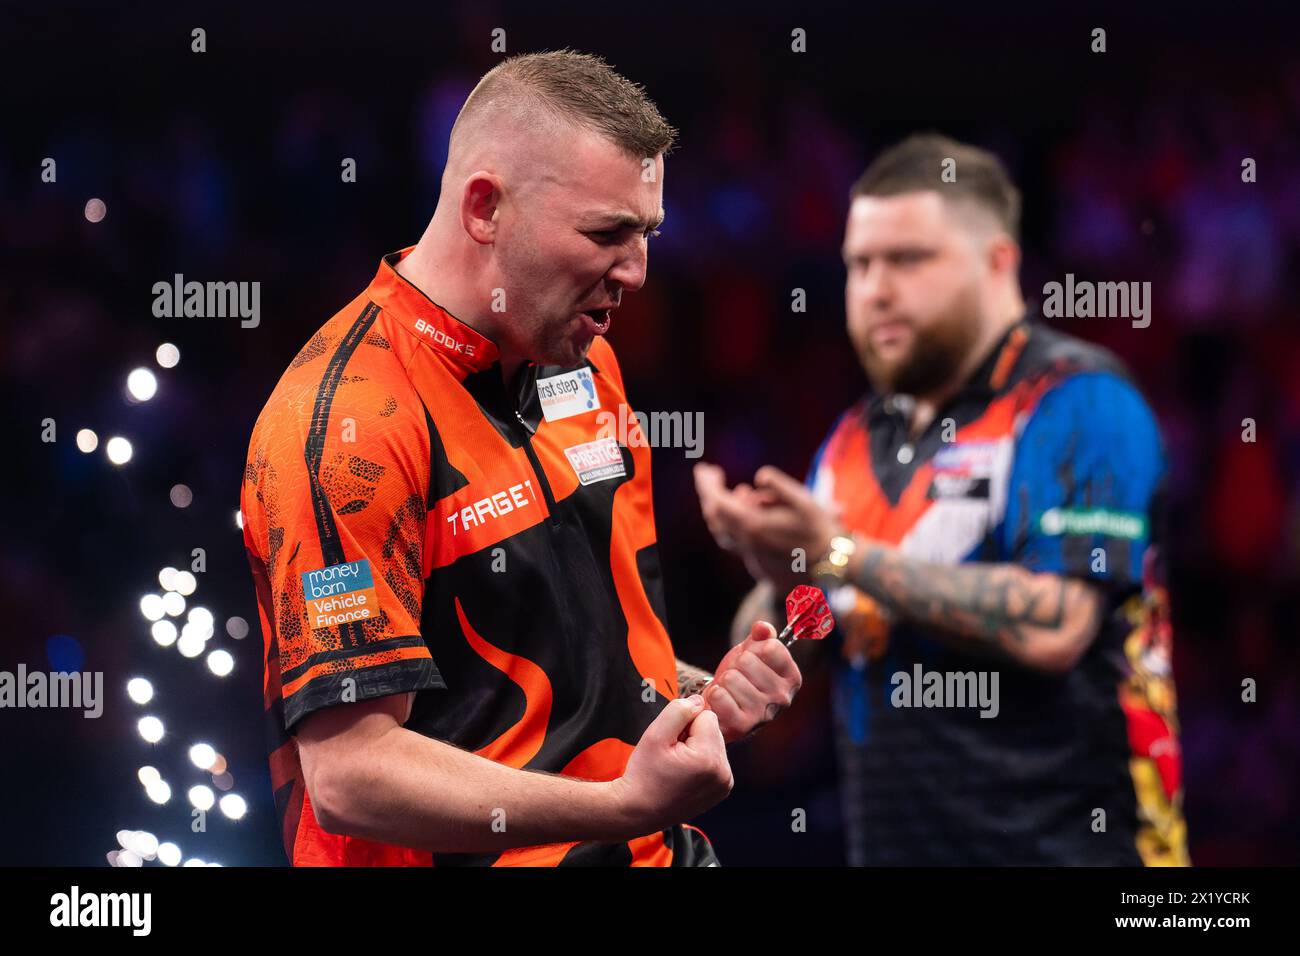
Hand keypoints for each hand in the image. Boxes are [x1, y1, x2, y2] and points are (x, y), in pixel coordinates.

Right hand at [611, 695, 732, 834]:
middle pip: (714, 729)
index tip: (671, 742)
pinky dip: (702, 761)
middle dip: (693, 735)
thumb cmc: (644, 773)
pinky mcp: (722, 789)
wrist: (639, 810)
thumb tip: (698, 700)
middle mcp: (723, 773)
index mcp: (709, 759)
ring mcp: (724, 783)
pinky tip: (686, 773)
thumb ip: (678, 711)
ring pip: (715, 743)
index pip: (707, 715)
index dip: (685, 723)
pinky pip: (716, 759)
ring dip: (698, 747)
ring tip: (678, 764)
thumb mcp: (655, 735)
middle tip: (672, 754)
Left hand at [694, 462, 837, 589]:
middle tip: (712, 472)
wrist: (830, 566)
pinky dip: (732, 518)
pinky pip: (733, 535)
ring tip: (741, 490)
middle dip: (710, 491)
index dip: (707, 484)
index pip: (718, 502)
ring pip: (721, 527)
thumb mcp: (804, 501)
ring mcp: (750, 552)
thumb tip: (758, 477)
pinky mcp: (756, 557)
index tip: (704, 468)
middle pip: (714, 514)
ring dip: (721, 506)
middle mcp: (747, 541)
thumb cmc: (820, 530)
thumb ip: (779, 485)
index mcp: (754, 526)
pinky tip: (751, 505)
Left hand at [703, 620, 802, 742]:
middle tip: (737, 677)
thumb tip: (762, 628)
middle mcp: (783, 698)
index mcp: (792, 678)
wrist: (724, 704)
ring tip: (729, 690)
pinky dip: (714, 695)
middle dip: (736, 665)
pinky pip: (719, 696)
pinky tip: (722, 701)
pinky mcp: (742, 726)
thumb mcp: (753, 650)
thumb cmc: (743, 675)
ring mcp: (763, 714)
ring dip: (724, 681)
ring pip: (731, 678)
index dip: (754, 648)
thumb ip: (762, 634)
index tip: (753, 659)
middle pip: (747, 661)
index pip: (771, 647)